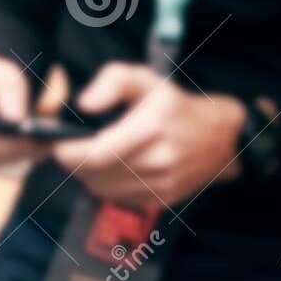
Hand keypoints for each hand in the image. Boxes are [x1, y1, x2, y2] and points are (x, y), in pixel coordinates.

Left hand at [51, 64, 246, 209]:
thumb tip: (84, 104)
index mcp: (152, 128)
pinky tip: (110, 170)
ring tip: (89, 157)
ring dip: (87, 176)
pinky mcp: (160, 200)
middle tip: (70, 149)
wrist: (222, 138)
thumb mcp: (148, 80)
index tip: (58, 144)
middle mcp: (158, 160)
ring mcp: (160, 184)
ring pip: (102, 190)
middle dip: (74, 163)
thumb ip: (113, 81)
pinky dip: (105, 186)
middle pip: (94, 174)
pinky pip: (117, 199)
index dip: (68, 153)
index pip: (95, 154)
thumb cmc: (176, 106)